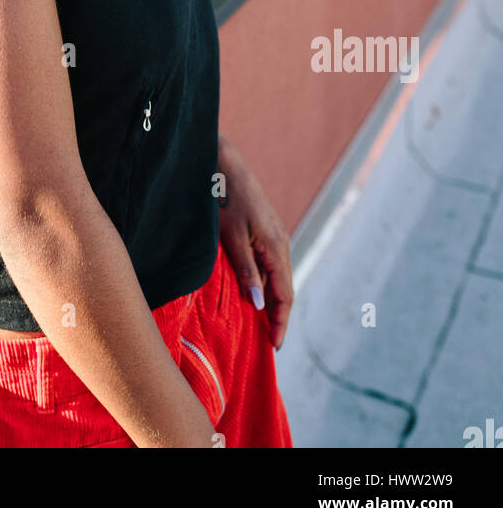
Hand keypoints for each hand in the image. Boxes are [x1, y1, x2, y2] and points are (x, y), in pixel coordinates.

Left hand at [215, 133, 292, 349]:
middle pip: (284, 288)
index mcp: (276, 247)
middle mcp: (281, 242)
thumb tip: (260, 304)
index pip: (285, 295)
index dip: (280, 322)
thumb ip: (246, 271)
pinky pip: (268, 263)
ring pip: (275, 276)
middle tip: (264, 342)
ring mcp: (274, 235)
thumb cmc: (224, 197)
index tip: (273, 346)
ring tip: (257, 324)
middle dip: (276, 316)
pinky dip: (263, 283)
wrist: (223, 161)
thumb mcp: (231, 238)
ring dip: (269, 300)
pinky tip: (251, 292)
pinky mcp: (264, 230)